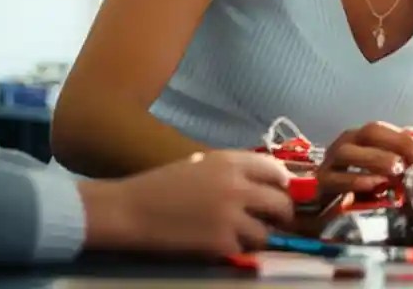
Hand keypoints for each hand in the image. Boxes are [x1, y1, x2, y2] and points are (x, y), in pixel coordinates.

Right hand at [80, 150, 293, 255]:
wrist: (130, 209)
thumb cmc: (159, 185)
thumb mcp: (200, 164)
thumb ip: (231, 171)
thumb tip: (260, 183)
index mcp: (231, 162)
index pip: (276, 171)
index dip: (283, 184)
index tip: (281, 193)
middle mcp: (237, 186)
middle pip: (281, 203)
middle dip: (281, 215)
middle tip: (273, 222)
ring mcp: (231, 216)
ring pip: (266, 232)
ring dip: (258, 237)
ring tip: (242, 237)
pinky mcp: (222, 243)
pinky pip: (243, 249)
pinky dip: (236, 250)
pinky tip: (220, 246)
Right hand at [316, 121, 412, 198]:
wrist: (342, 222)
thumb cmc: (376, 197)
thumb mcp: (399, 182)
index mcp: (366, 140)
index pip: (384, 129)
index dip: (405, 141)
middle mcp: (347, 146)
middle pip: (367, 132)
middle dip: (392, 145)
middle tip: (410, 162)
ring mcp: (331, 165)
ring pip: (346, 151)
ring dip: (373, 159)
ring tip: (395, 172)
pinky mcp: (322, 188)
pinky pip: (334, 179)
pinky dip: (355, 180)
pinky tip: (375, 186)